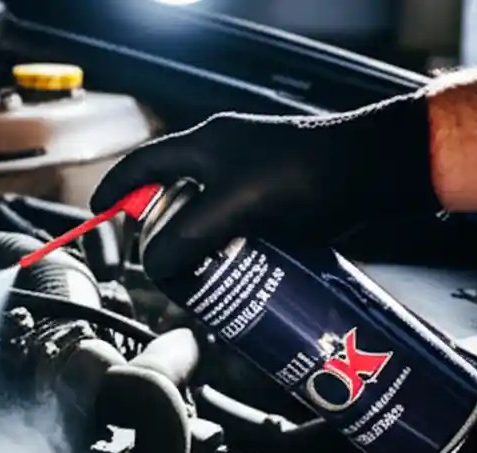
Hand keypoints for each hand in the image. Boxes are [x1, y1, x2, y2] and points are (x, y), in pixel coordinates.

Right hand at [92, 93, 440, 279]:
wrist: (378, 170)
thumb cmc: (309, 175)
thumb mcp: (235, 208)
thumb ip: (188, 237)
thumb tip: (153, 268)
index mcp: (203, 146)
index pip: (141, 165)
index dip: (114, 191)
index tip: (97, 214)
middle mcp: (223, 159)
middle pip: (172, 201)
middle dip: (163, 238)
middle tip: (160, 267)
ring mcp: (252, 180)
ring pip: (207, 221)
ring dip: (199, 252)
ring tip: (199, 282)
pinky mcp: (278, 202)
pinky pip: (239, 232)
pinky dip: (231, 255)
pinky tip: (237, 280)